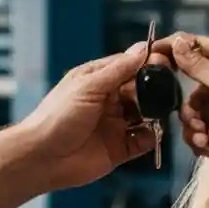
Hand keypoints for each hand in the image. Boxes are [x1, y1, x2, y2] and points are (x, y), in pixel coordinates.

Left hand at [20, 43, 158, 190]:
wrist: (42, 158)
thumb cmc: (57, 117)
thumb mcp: (88, 87)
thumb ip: (118, 70)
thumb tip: (143, 49)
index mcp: (98, 80)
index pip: (129, 66)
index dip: (148, 63)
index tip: (166, 62)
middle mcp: (109, 101)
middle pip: (142, 90)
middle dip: (155, 89)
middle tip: (165, 90)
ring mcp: (115, 125)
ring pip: (147, 115)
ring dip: (156, 113)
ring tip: (161, 111)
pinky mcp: (120, 148)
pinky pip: (144, 140)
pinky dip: (153, 137)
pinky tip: (153, 133)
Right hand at [152, 33, 208, 175]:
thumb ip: (197, 64)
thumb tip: (176, 41)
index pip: (197, 47)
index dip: (175, 48)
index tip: (151, 53)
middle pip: (190, 87)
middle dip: (188, 106)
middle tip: (191, 116)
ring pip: (191, 113)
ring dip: (193, 127)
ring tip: (204, 135)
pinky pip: (199, 133)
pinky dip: (200, 141)